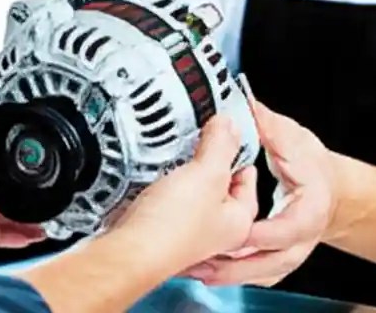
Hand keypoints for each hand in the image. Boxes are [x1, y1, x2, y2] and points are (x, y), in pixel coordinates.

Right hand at [107, 115, 258, 272]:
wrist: (127, 250)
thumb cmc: (171, 228)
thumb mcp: (207, 174)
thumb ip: (221, 145)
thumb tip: (230, 124)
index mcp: (239, 220)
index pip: (248, 177)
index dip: (238, 151)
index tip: (226, 130)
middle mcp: (215, 230)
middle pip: (218, 183)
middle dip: (208, 160)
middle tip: (200, 139)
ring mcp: (187, 230)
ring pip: (191, 189)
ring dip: (183, 171)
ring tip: (177, 154)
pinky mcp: (161, 228)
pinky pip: (167, 197)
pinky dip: (163, 184)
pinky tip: (156, 174)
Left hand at [184, 101, 337, 287]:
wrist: (331, 192)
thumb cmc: (316, 169)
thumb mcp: (296, 141)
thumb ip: (270, 126)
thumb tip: (247, 104)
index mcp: (308, 212)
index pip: (284, 230)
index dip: (257, 233)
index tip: (233, 232)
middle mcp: (300, 241)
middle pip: (266, 262)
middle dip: (232, 263)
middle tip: (200, 257)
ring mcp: (287, 256)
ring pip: (256, 274)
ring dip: (225, 272)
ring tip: (194, 265)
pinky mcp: (274, 262)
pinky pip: (250, 275)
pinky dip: (227, 274)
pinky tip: (202, 268)